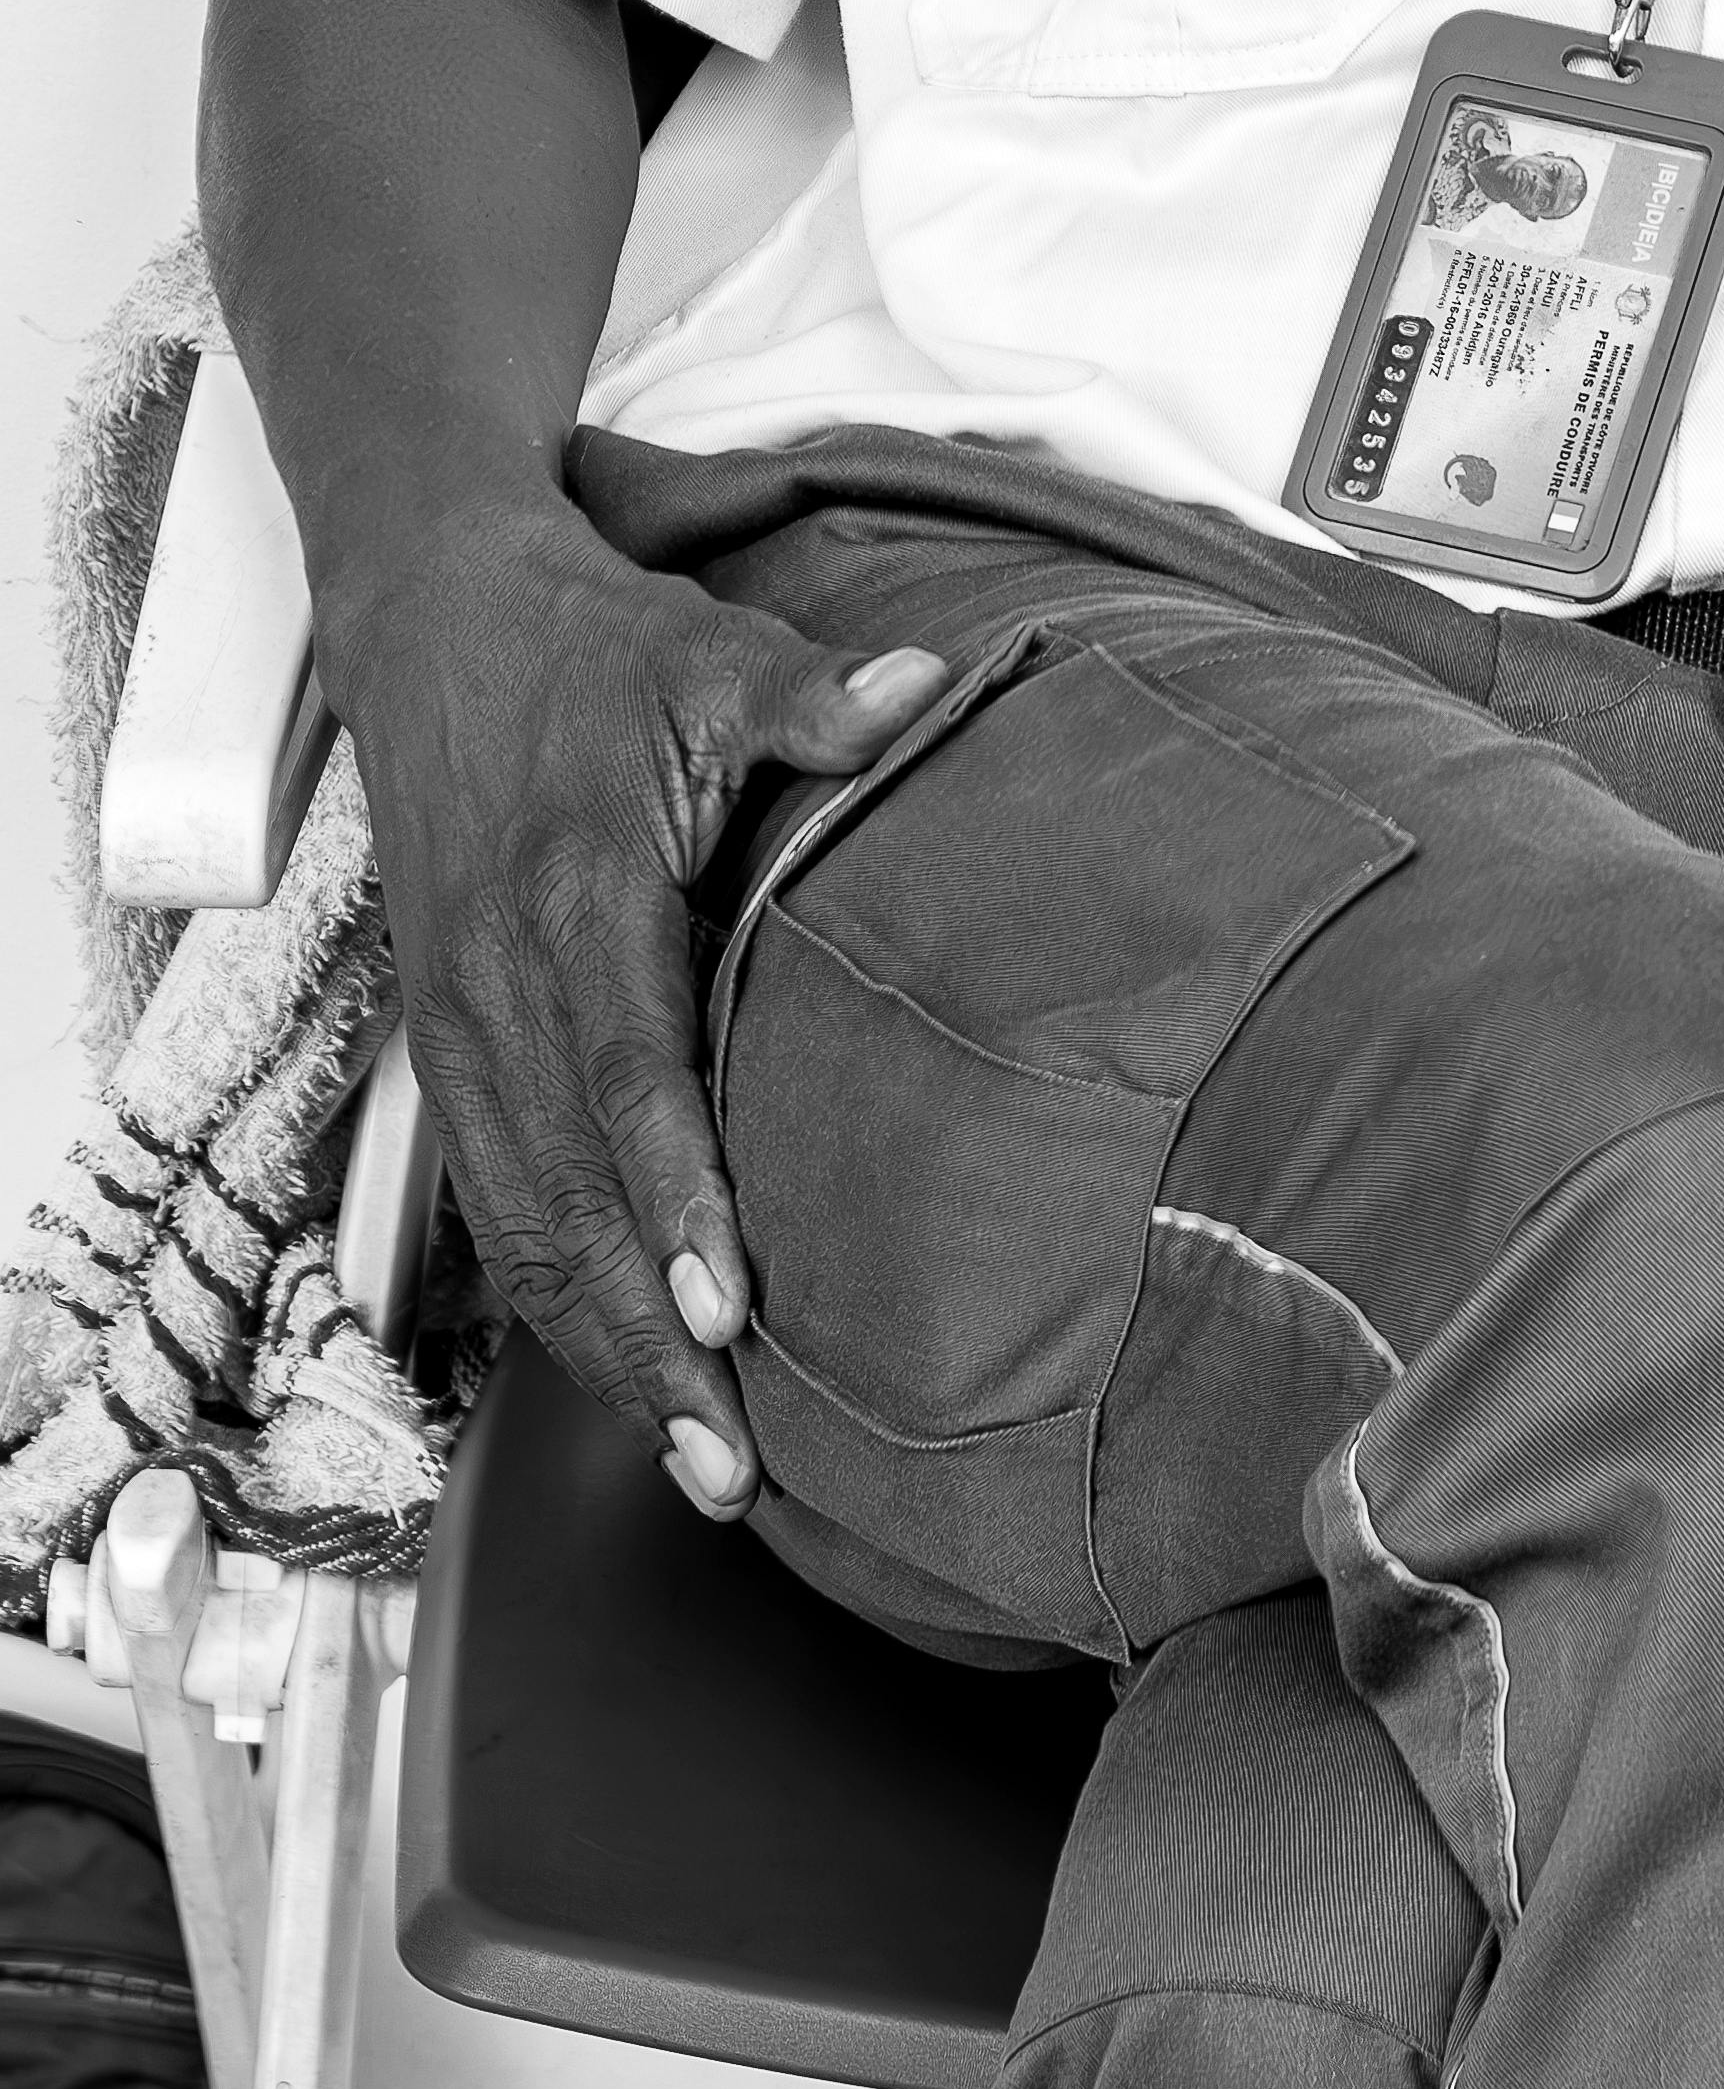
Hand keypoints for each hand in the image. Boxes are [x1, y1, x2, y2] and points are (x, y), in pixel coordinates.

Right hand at [327, 498, 945, 1518]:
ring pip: (522, 1226)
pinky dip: (552, 1303)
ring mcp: (460, 1025)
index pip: (625, 1072)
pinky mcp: (447, 1046)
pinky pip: (494, 1203)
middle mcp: (499, 981)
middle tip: (732, 1464)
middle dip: (646, 1341)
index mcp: (571, 893)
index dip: (673, 1195)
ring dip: (600, 1351)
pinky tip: (624, 1378)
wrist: (434, 624)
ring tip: (695, 1464)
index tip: (729, 1305)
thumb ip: (811, 693)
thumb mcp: (706, 648)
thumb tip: (924, 688)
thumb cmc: (592, 648)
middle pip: (566, 1196)